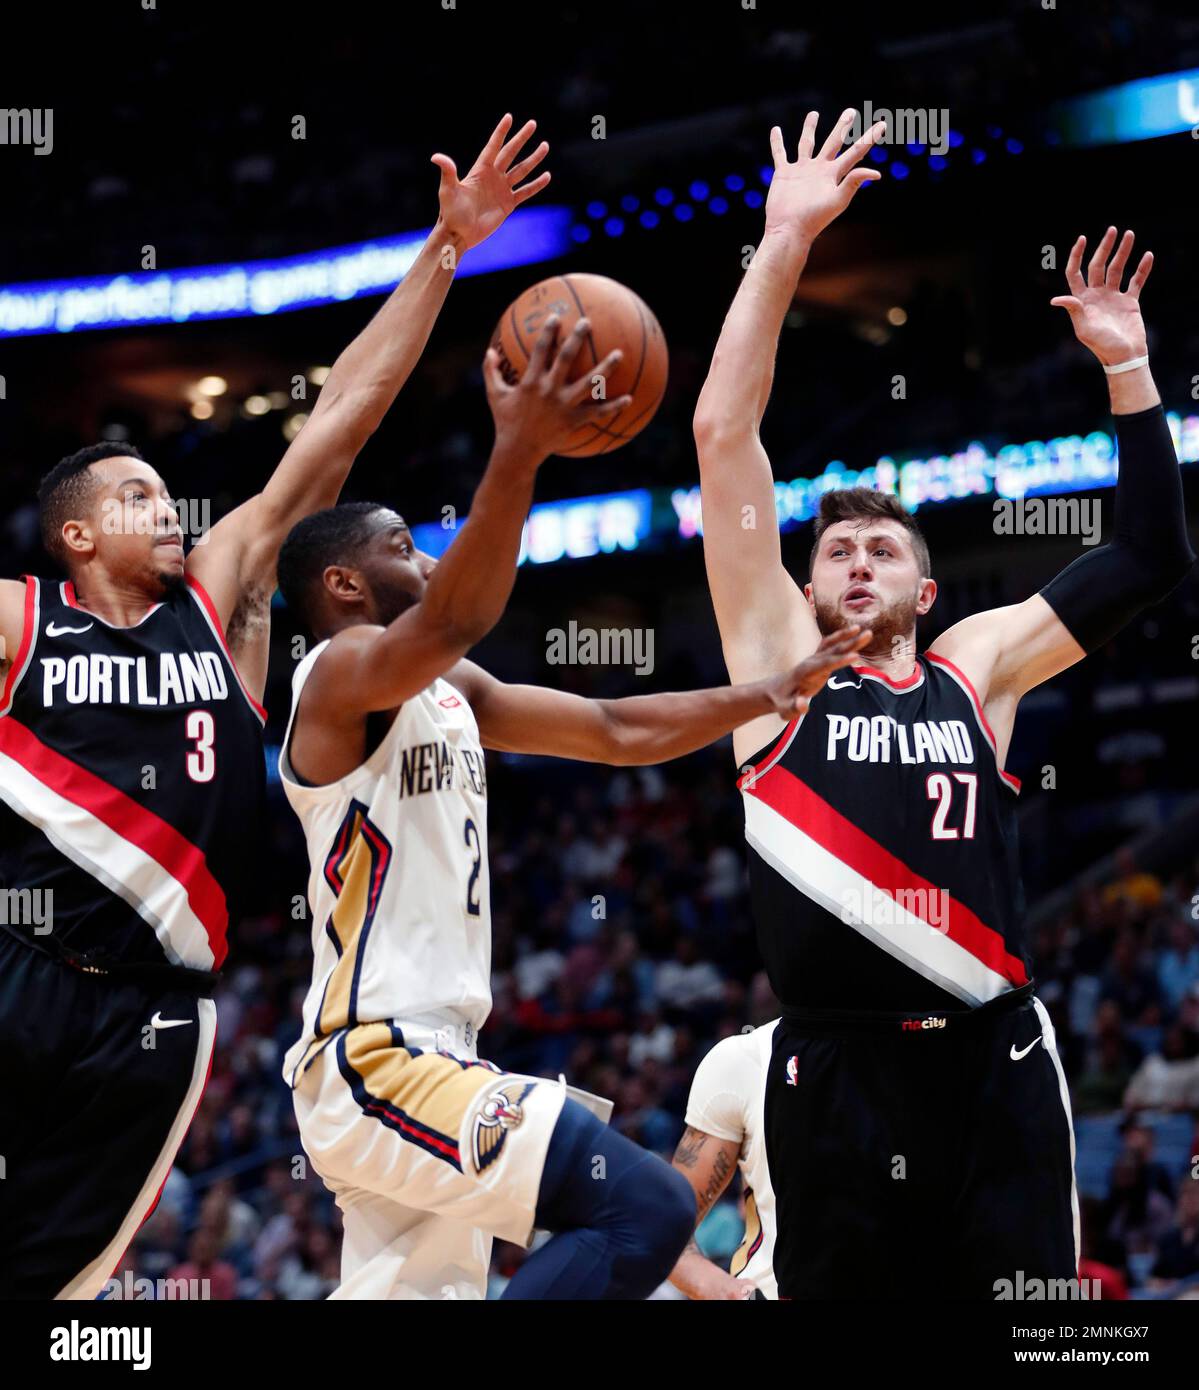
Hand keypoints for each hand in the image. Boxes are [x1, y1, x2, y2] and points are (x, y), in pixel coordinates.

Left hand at [432, 114, 549, 251]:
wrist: (459, 234)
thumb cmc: (451, 212)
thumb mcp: (448, 191)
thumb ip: (447, 172)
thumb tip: (436, 157)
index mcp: (480, 170)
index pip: (493, 147)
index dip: (501, 132)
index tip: (509, 117)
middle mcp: (493, 176)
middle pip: (510, 153)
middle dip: (521, 138)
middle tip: (532, 123)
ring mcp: (502, 190)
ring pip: (521, 170)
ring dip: (533, 159)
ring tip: (545, 146)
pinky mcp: (508, 204)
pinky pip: (525, 192)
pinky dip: (536, 185)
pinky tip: (546, 176)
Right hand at [483, 316, 631, 463]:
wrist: (518, 451)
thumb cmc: (506, 422)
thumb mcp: (494, 395)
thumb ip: (491, 372)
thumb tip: (489, 351)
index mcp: (531, 382)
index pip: (540, 350)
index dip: (547, 332)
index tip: (556, 317)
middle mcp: (549, 390)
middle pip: (567, 358)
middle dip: (577, 338)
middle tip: (587, 322)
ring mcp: (564, 406)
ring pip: (589, 383)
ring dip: (606, 368)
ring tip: (619, 354)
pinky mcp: (574, 421)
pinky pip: (598, 413)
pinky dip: (614, 407)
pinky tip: (629, 399)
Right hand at [763, 109, 883, 246]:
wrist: (789, 230)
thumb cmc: (814, 219)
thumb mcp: (837, 200)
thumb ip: (853, 183)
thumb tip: (876, 173)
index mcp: (834, 174)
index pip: (856, 152)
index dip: (870, 138)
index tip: (883, 125)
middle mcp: (819, 169)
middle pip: (834, 142)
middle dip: (842, 127)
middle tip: (851, 112)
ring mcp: (801, 170)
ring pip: (807, 144)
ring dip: (809, 129)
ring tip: (814, 114)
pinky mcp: (783, 174)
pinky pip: (780, 154)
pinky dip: (777, 143)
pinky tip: (776, 130)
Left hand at [764, 625, 872, 717]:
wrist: (774, 691)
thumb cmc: (782, 702)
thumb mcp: (786, 710)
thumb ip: (795, 707)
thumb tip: (803, 704)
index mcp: (805, 673)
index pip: (825, 665)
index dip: (840, 661)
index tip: (856, 656)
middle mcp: (810, 662)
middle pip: (833, 651)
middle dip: (851, 643)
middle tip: (868, 634)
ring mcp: (813, 659)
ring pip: (832, 645)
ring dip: (846, 636)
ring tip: (862, 628)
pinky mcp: (817, 659)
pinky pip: (829, 646)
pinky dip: (841, 638)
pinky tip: (853, 632)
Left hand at [1050, 228, 1151, 365]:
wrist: (1124, 356)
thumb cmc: (1101, 345)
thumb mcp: (1084, 328)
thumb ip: (1074, 310)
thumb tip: (1055, 299)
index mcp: (1082, 300)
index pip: (1075, 273)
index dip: (1077, 256)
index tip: (1082, 239)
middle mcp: (1096, 296)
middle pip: (1098, 266)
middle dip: (1104, 248)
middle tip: (1112, 230)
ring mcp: (1113, 297)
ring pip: (1117, 269)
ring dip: (1123, 252)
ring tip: (1129, 234)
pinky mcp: (1129, 302)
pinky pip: (1136, 281)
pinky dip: (1142, 269)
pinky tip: (1148, 256)